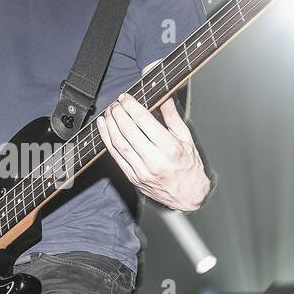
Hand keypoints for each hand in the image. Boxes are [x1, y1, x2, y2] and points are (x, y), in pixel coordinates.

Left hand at [96, 92, 210, 210]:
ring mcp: (142, 171)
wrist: (188, 196)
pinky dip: (107, 140)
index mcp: (170, 149)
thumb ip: (173, 117)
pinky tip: (104, 129)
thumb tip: (164, 97)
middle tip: (116, 103)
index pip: (145, 121)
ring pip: (119, 143)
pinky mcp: (133, 178)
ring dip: (110, 125)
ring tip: (108, 113)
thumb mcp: (186, 140)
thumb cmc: (189, 167)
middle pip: (129, 131)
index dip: (132, 106)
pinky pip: (116, 156)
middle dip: (119, 113)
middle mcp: (155, 161)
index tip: (126, 98)